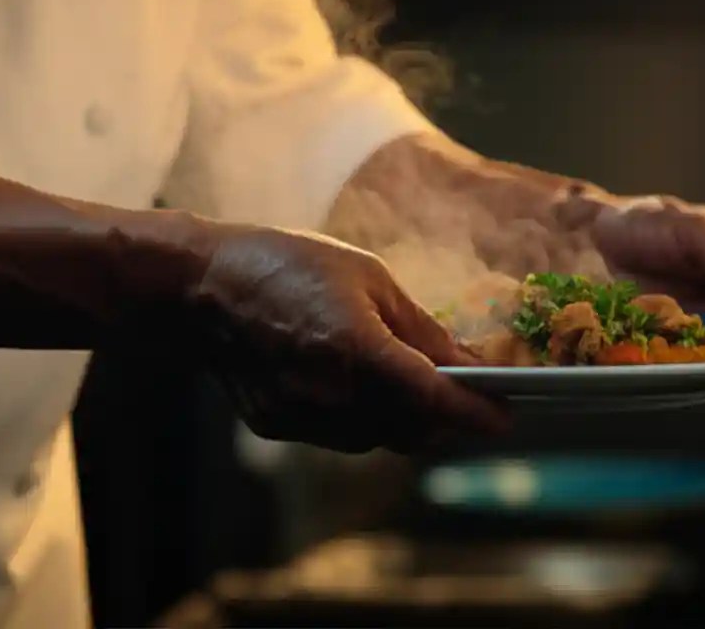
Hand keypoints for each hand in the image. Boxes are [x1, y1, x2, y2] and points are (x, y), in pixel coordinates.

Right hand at [192, 226, 509, 453]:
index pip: (433, 400)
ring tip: (412, 386)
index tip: (505, 416)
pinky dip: (361, 418)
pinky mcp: (279, 426)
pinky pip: (338, 435)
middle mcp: (330, 395)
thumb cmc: (287, 265)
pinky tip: (357, 384)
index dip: (475, 413)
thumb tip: (468, 364)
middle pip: (411, 429)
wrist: (199, 288)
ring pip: (376, 440)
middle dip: (444, 418)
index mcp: (357, 350)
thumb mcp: (368, 279)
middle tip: (467, 396)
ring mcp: (301, 417)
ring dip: (404, 420)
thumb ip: (420, 330)